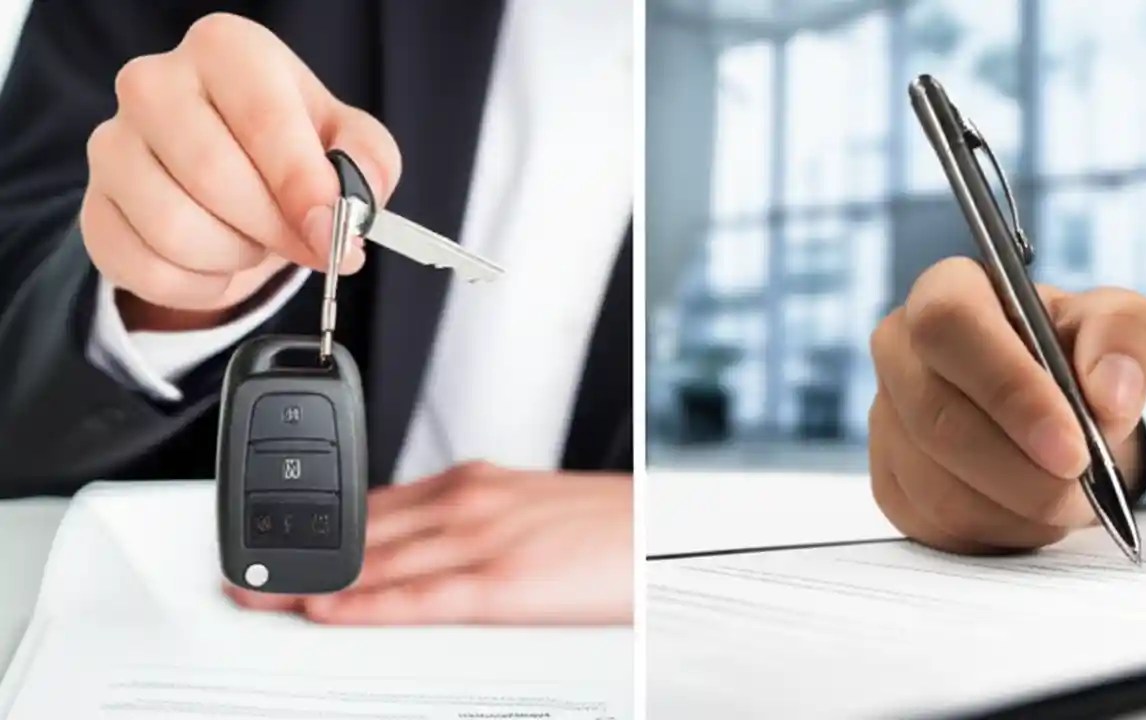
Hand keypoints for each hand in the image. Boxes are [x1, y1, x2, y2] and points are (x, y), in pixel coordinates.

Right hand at [81, 12, 400, 330]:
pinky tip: (219, 264)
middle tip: (305, 244)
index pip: (262, 118)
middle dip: (273, 229)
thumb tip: (350, 206)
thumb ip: (366, 164)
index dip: (302, 187)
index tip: (332, 232)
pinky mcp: (95, 210)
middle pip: (213, 177)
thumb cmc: (291, 151)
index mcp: (226, 51)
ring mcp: (114, 146)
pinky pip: (148, 270)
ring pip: (175, 230)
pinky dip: (200, 285)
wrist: (234, 182)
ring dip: (236, 257)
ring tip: (256, 241)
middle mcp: (154, 84)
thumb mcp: (348, 142)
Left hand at [226, 462, 633, 624]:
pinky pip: (419, 597)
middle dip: (298, 554)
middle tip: (240, 572)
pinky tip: (328, 612)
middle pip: (363, 532)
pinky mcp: (504, 580)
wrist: (667, 530)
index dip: (318, 528)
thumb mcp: (529, 510)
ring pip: (377, 562)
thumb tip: (426, 551)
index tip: (276, 541)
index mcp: (473, 486)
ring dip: (311, 580)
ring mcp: (482, 538)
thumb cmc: (608, 526)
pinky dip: (366, 604)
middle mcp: (467, 503)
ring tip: (257, 594)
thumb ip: (474, 525)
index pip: (375, 506)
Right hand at [868, 257, 1145, 555]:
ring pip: (937, 484)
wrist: (1055, 411)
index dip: (1007, 389)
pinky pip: (936, 523)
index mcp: (947, 291)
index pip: (948, 325)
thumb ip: (1124, 339)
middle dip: (1021, 470)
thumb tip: (1108, 394)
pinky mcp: (889, 481)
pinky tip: (1029, 509)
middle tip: (1083, 486)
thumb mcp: (1121, 326)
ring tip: (1067, 497)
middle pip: (937, 419)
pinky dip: (997, 530)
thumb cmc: (1076, 357)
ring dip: (1016, 507)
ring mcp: (885, 419)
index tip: (1071, 445)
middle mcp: (899, 350)